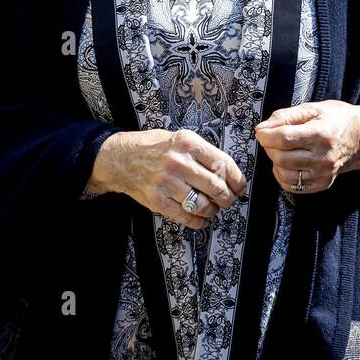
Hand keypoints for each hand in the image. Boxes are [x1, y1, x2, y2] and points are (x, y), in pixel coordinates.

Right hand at [98, 128, 247, 229]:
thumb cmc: (152, 147)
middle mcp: (179, 162)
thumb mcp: (179, 138)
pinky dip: (199, 221)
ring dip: (213, 210)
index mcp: (188, 143)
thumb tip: (227, 172)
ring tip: (212, 208)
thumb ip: (201, 153)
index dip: (237, 179)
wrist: (120, 157)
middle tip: (227, 199)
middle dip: (227, 198)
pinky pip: (186, 217)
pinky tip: (201, 218)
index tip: (240, 187)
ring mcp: (167, 182)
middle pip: (217, 187)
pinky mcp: (158, 200)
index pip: (223, 164)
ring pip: (203, 205)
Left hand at [254, 100, 359, 193]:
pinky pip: (292, 186)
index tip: (261, 131)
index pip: (283, 138)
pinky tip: (289, 162)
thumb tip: (262, 128)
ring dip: (276, 161)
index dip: (266, 135)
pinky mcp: (323, 184)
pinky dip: (283, 175)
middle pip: (281, 157)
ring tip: (283, 150)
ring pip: (284, 173)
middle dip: (269, 147)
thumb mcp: (312, 108)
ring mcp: (324, 174)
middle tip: (273, 138)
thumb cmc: (336, 119)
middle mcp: (324, 158)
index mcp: (321, 134)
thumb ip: (285, 116)